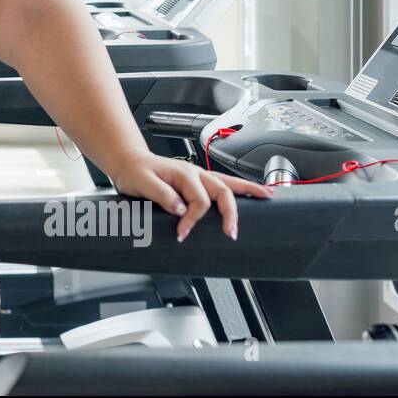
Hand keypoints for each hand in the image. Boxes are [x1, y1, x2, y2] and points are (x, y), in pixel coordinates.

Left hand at [107, 151, 272, 242]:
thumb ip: (161, 195)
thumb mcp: (142, 183)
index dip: (192, 219)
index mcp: (183, 174)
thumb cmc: (135, 172)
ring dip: (249, 190)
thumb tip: (181, 209)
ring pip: (229, 183)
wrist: (129, 163)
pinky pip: (224, 183)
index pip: (198, 201)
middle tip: (231, 232)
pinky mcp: (199, 181)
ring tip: (267, 198)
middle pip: (222, 191)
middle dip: (231, 212)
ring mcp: (199, 175)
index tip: (182, 233)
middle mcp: (195, 173)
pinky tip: (254, 192)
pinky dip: (241, 187)